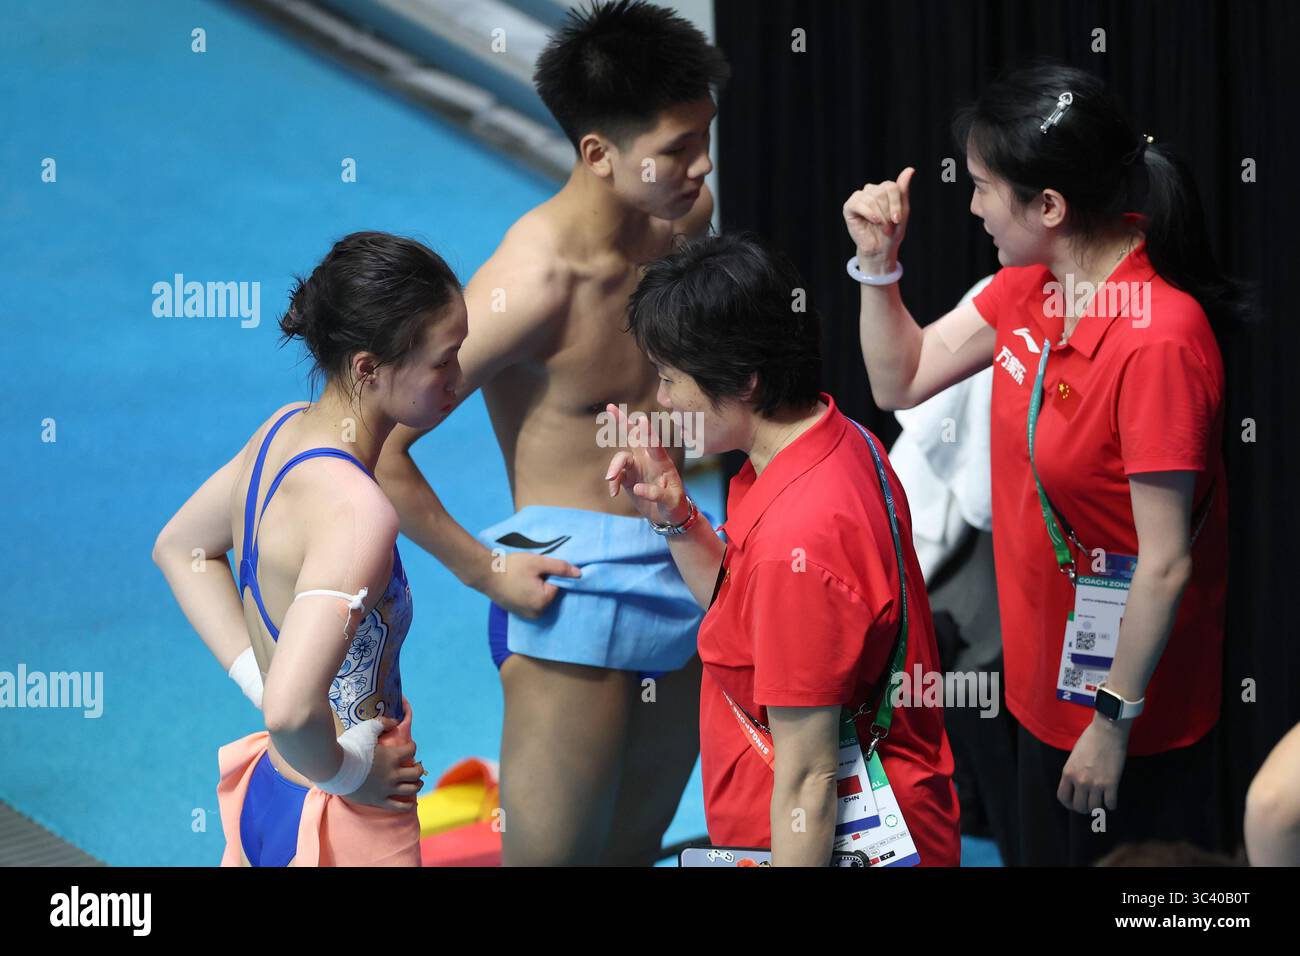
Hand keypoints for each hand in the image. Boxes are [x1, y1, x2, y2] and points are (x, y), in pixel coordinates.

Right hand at [347, 717, 426, 811]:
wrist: (334, 768)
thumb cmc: (350, 747)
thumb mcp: (367, 729)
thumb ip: (382, 723)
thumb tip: (395, 722)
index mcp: (392, 756)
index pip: (411, 750)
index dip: (412, 746)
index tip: (408, 747)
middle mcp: (393, 774)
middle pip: (416, 772)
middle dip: (418, 767)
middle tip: (414, 766)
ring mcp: (386, 789)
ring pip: (412, 789)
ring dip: (417, 784)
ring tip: (417, 782)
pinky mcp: (378, 801)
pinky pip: (399, 807)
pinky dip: (408, 804)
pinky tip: (410, 802)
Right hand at [483, 551, 580, 619]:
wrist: (484, 573)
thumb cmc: (512, 566)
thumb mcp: (538, 562)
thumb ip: (560, 568)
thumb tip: (580, 574)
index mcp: (543, 602)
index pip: (557, 585)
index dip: (549, 574)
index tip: (536, 569)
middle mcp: (537, 613)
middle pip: (549, 593)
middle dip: (543, 581)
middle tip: (528, 572)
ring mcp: (526, 615)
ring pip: (540, 597)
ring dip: (535, 587)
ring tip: (521, 578)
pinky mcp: (518, 613)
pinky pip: (530, 602)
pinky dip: (527, 593)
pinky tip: (517, 584)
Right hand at [602, 404, 686, 524]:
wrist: (667, 515)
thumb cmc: (675, 505)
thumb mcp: (671, 501)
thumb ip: (657, 494)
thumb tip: (637, 489)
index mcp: (662, 461)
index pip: (654, 444)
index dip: (647, 433)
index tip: (641, 421)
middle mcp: (648, 459)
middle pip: (634, 437)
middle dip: (622, 422)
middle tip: (610, 407)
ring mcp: (636, 467)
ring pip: (621, 458)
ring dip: (613, 467)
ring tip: (610, 480)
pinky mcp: (627, 478)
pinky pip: (615, 475)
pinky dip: (612, 483)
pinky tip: (613, 493)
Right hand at [842, 166, 914, 270]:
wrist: (880, 249)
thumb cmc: (892, 231)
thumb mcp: (902, 210)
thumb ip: (903, 190)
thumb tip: (910, 169)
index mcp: (884, 189)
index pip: (891, 187)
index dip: (895, 203)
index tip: (898, 219)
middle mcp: (871, 190)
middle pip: (881, 193)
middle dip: (887, 212)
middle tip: (888, 227)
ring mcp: (859, 198)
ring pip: (871, 198)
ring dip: (880, 216)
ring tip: (882, 227)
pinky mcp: (849, 207)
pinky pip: (858, 203)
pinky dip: (869, 213)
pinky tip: (874, 221)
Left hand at [1057, 716, 1130, 814]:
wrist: (1107, 732)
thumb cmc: (1090, 739)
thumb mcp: (1074, 756)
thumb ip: (1073, 772)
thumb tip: (1077, 785)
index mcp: (1068, 773)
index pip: (1063, 797)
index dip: (1069, 804)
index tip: (1075, 804)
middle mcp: (1080, 781)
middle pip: (1079, 807)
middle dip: (1084, 808)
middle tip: (1089, 805)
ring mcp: (1096, 784)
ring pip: (1094, 808)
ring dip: (1098, 808)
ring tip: (1100, 803)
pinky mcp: (1111, 784)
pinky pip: (1110, 804)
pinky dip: (1111, 805)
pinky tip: (1111, 801)